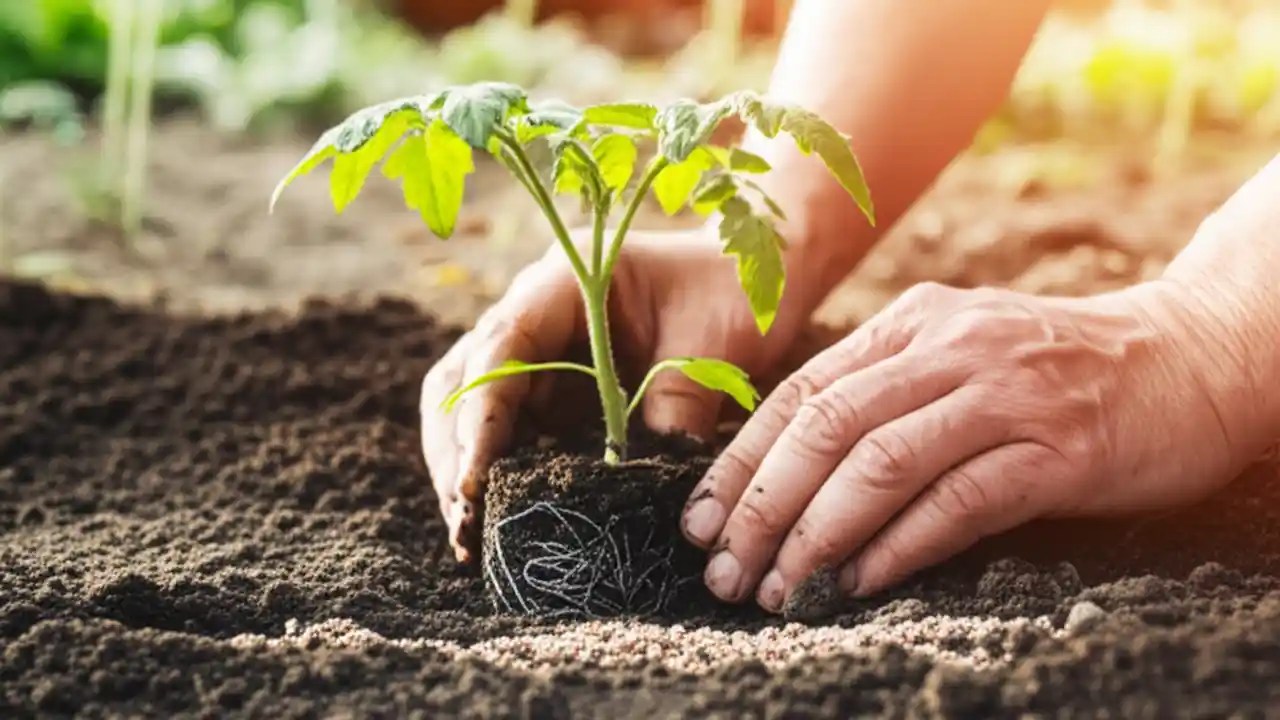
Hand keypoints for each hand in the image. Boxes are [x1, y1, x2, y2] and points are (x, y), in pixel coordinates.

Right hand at [421, 228, 805, 562]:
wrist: (762, 287)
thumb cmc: (736, 297)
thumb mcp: (709, 350)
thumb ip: (670, 409)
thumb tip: (634, 485)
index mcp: (563, 283)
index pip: (499, 349)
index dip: (480, 417)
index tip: (475, 481)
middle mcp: (536, 315)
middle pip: (463, 381)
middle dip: (456, 451)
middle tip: (466, 521)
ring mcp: (542, 354)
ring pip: (472, 410)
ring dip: (465, 468)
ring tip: (471, 536)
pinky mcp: (557, 391)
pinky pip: (512, 434)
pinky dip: (501, 476)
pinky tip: (500, 525)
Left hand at [680, 278, 1252, 610]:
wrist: (1189, 356)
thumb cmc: (1058, 369)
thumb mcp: (960, 353)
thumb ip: (887, 393)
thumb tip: (792, 469)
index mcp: (913, 326)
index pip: (802, 394)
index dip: (741, 461)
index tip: (701, 521)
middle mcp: (950, 351)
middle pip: (827, 429)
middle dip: (762, 505)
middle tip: (727, 569)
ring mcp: (1005, 396)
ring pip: (880, 464)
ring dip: (816, 534)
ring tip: (779, 587)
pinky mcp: (1057, 450)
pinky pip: (958, 502)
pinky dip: (899, 545)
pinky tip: (859, 580)